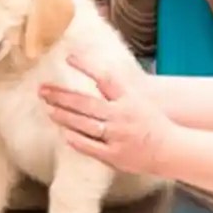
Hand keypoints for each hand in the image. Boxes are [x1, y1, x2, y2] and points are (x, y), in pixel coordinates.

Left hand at [39, 53, 174, 176]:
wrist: (170, 149)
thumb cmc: (152, 122)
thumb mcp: (139, 99)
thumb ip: (118, 89)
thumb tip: (97, 75)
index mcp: (128, 99)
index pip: (104, 78)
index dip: (86, 66)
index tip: (69, 58)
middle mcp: (120, 116)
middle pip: (85, 103)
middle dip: (61, 96)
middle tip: (43, 89)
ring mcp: (116, 136)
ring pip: (84, 125)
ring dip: (64, 116)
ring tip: (48, 109)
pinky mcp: (114, 155)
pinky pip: (91, 147)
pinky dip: (76, 140)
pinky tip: (63, 134)